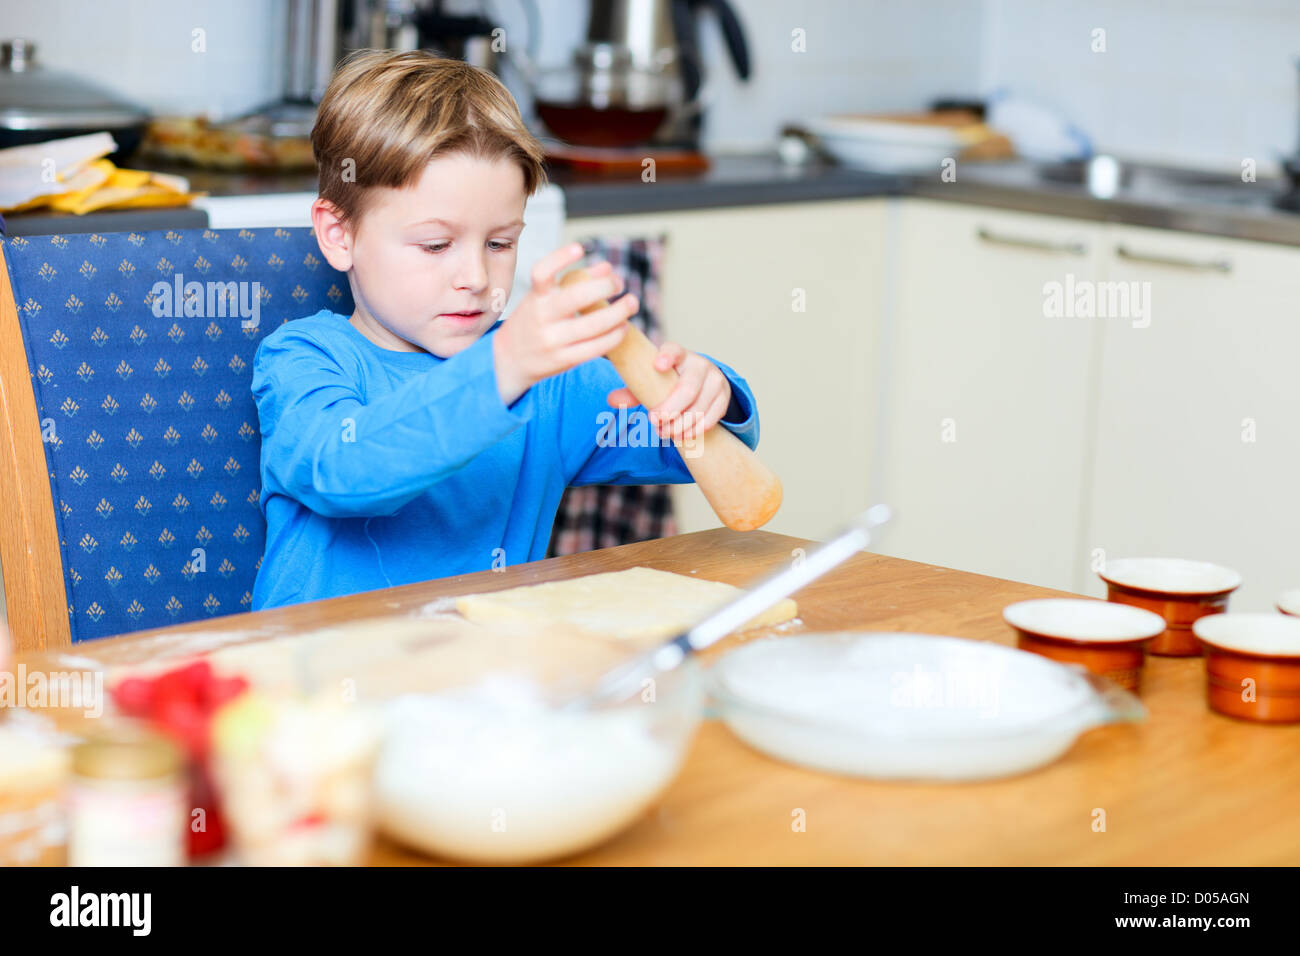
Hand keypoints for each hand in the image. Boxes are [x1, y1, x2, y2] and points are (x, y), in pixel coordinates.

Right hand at [492, 243, 638, 404]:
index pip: (541, 273)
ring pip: (592, 325)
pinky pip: (595, 348)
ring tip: (631, 303)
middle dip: (604, 287)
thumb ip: (575, 281)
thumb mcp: (544, 298)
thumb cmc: (532, 322)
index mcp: (536, 297)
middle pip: (576, 297)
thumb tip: (607, 268)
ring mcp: (552, 340)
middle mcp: (541, 317)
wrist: (510, 360)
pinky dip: (614, 336)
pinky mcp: (563, 360)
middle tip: (619, 284)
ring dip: (618, 313)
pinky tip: (623, 327)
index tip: (579, 248)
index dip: (559, 258)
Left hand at [607, 342, 732, 443]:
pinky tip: (682, 436)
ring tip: (664, 433)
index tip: (658, 365)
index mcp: (679, 355)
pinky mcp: (724, 397)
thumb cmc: (670, 381)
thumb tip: (612, 400)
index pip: (674, 350)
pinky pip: (712, 417)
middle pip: (688, 388)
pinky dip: (695, 430)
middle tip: (654, 421)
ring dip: (680, 425)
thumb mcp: (653, 381)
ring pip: (699, 407)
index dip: (667, 357)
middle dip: (670, 408)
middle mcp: (700, 364)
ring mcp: (715, 380)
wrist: (702, 381)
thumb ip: (633, 390)